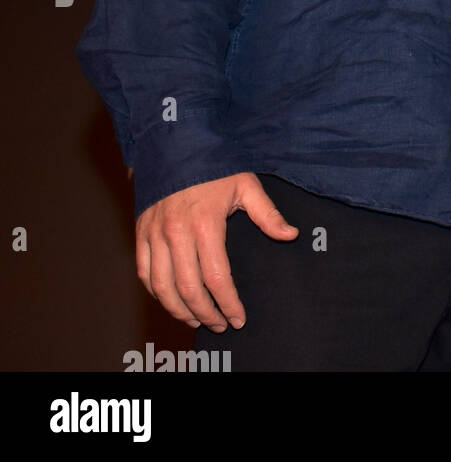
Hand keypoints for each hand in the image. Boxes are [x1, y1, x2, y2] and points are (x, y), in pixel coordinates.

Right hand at [135, 173, 296, 331]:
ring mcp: (154, 235)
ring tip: (197, 320)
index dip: (228, 303)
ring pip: (162, 288)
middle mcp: (175, 233)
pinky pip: (144, 274)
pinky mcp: (140, 233)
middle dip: (206, 314)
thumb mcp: (246, 185)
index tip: (238, 318)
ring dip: (179, 311)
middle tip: (221, 325)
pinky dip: (156, 293)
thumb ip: (268, 214)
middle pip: (188, 290)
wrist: (176, 143)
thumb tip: (290, 235)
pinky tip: (171, 301)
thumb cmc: (215, 165)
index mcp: (205, 224)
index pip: (216, 277)